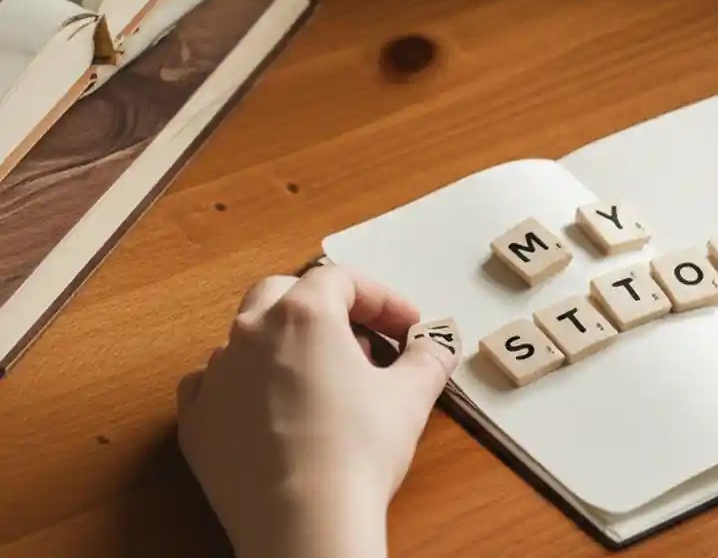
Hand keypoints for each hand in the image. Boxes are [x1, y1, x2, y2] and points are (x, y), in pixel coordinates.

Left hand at [177, 267, 458, 557]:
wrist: (305, 522)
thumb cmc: (356, 454)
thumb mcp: (411, 396)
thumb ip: (428, 358)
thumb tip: (436, 348)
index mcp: (303, 315)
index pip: (341, 279)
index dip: (382, 299)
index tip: (406, 328)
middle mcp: (250, 334)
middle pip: (283, 293)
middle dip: (323, 307)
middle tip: (359, 340)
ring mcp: (217, 376)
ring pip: (246, 337)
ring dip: (284, 346)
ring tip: (321, 380)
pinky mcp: (197, 421)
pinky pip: (212, 384)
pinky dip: (241, 385)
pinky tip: (268, 407)